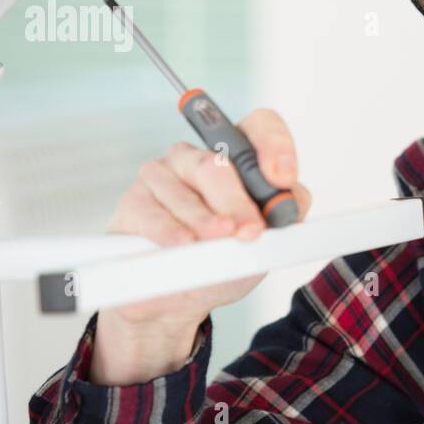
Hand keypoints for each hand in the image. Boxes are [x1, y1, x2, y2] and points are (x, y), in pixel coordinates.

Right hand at [89, 108, 311, 385]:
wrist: (182, 296)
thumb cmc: (226, 259)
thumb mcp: (268, 241)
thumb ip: (285, 215)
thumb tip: (289, 200)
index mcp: (238, 157)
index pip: (260, 127)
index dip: (274, 145)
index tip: (282, 177)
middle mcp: (198, 158)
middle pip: (218, 165)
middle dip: (237, 202)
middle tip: (249, 231)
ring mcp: (162, 174)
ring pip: (186, 190)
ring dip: (206, 220)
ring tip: (219, 240)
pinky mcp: (134, 200)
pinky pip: (154, 214)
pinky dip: (172, 232)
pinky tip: (183, 244)